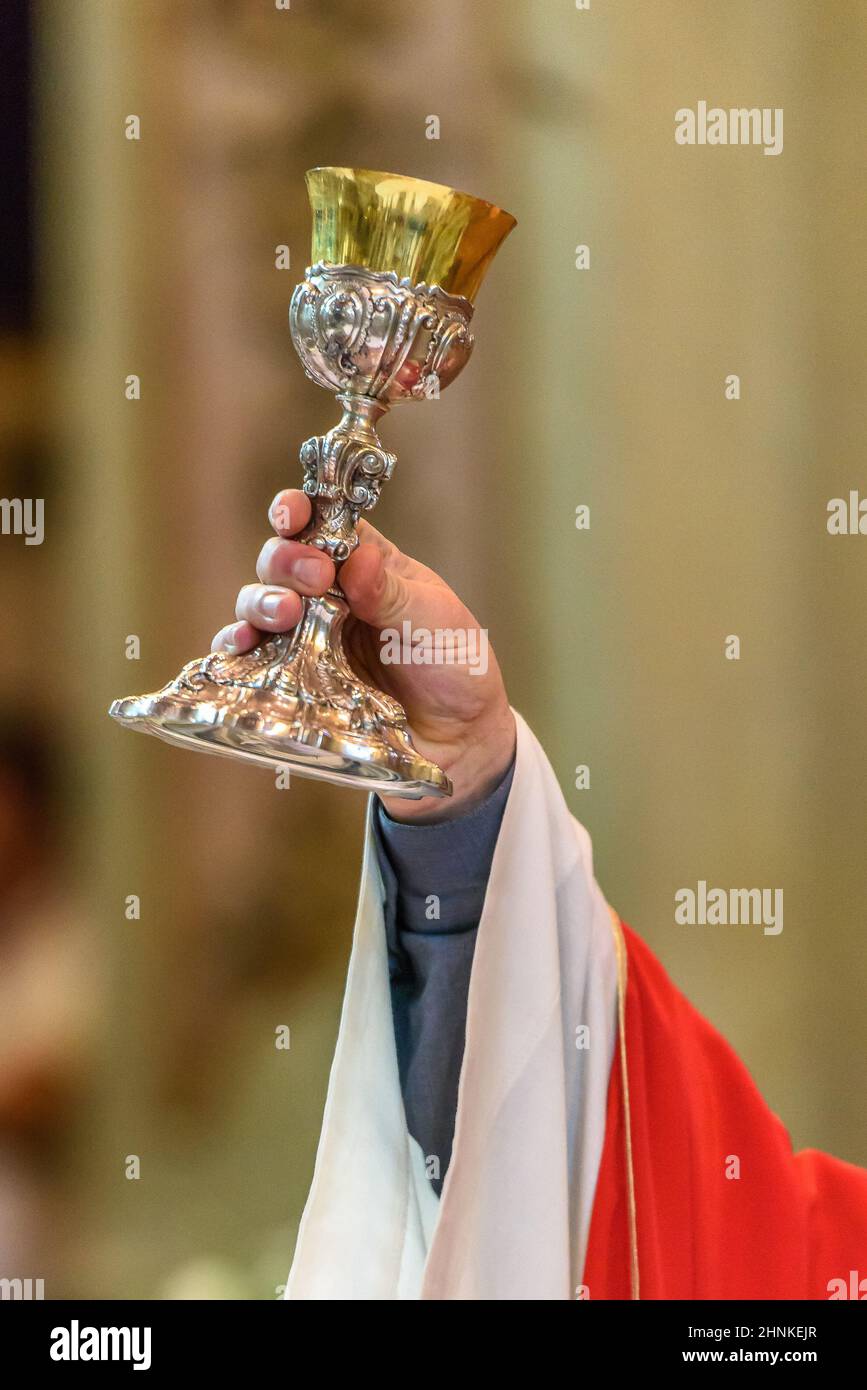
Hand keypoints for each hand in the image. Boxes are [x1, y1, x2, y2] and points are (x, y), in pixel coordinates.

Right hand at [211, 490, 515, 821]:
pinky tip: (240, 645)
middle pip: (282, 561)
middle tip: (312, 580)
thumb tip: (356, 558)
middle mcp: (330, 596)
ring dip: (261, 602)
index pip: (322, 524)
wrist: (459, 740)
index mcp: (367, 565)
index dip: (299, 511)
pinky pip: (249, 658)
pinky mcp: (292, 680)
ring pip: (259, 604)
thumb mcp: (434, 621)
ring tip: (283, 615)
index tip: (291, 514)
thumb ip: (392, 592)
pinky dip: (235, 646)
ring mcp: (307, 638)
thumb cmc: (453, 667)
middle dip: (285, 561)